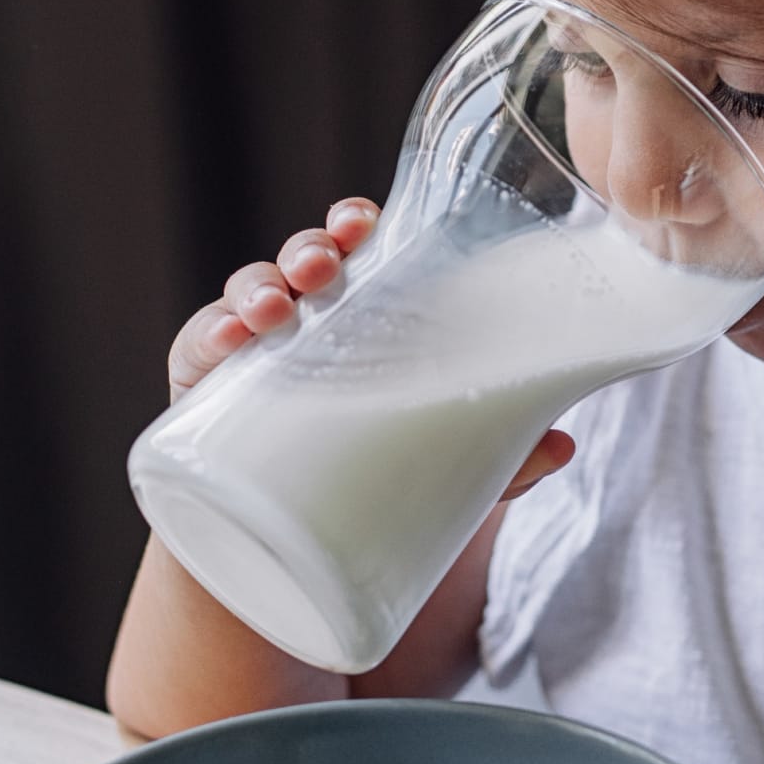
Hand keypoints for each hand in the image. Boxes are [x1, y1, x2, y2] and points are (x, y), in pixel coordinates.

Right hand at [162, 196, 573, 497]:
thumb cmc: (368, 469)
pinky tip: (228, 340)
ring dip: (261, 285)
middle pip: (304, 258)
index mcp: (360, 311)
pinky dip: (211, 334)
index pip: (358, 247)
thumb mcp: (437, 457)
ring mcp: (253, 344)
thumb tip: (562, 446)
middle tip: (324, 265)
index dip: (353, 222)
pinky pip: (201, 345)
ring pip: (251, 290)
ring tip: (277, 307)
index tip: (361, 221)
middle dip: (310, 248)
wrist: (284, 542)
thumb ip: (500, 455)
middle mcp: (306, 315)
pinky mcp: (207, 383)